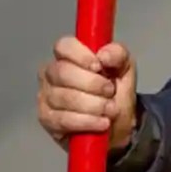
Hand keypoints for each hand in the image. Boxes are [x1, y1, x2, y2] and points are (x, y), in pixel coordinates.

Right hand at [37, 37, 138, 152]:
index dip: (81, 56)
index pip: (63, 46)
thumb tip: (104, 55)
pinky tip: (101, 123)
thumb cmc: (115, 92)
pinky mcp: (47, 120)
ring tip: (110, 110)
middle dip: (91, 84)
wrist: (117, 125)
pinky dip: (86, 121)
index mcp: (69, 56)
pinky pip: (62, 120)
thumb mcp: (125, 68)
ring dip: (92, 105)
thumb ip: (118, 54)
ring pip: (63, 97)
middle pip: (62, 72)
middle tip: (110, 91)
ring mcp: (46, 97)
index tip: (99, 67)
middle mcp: (51, 74)